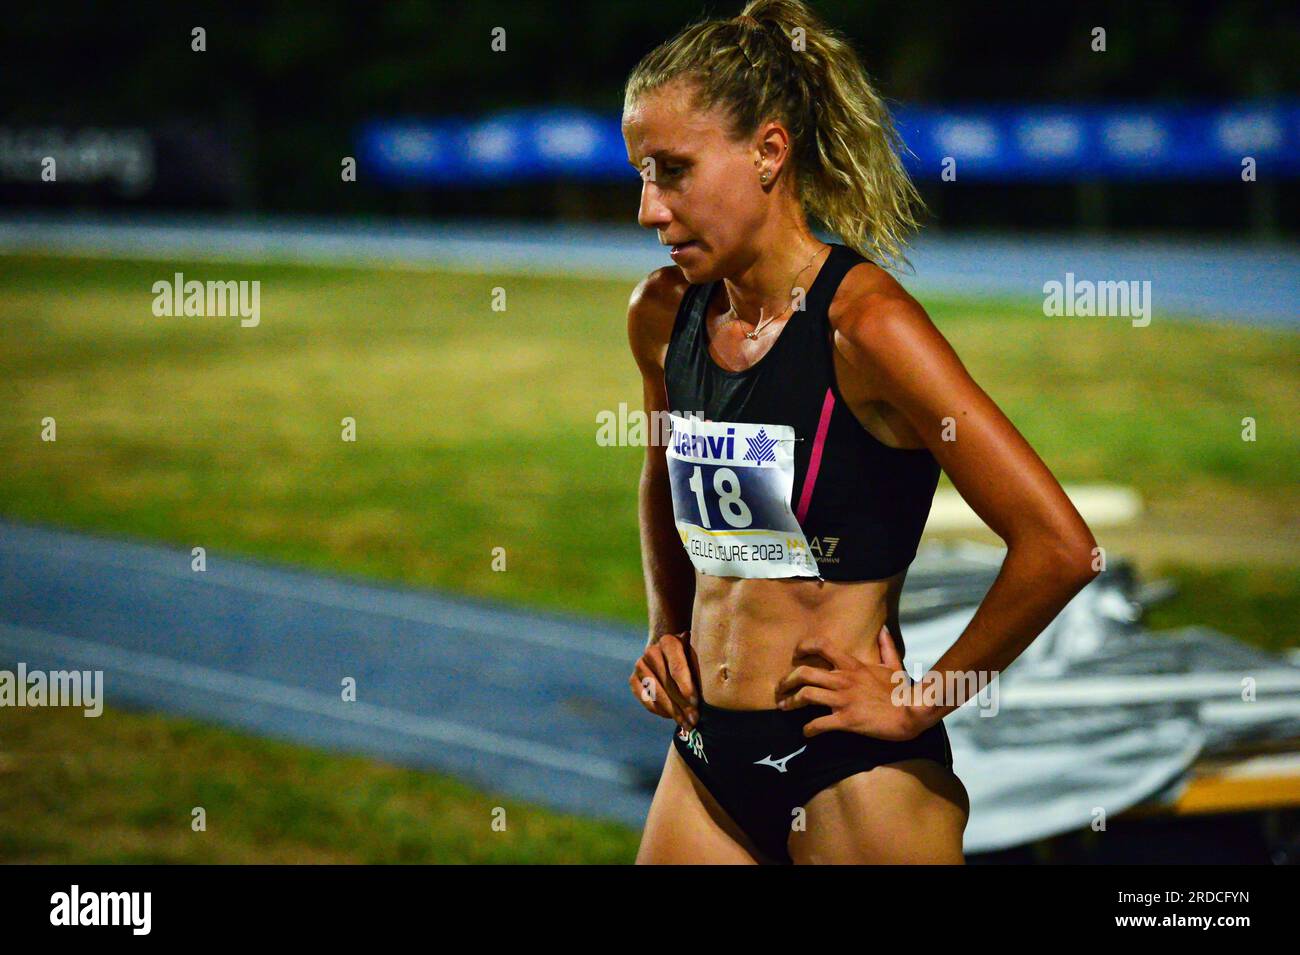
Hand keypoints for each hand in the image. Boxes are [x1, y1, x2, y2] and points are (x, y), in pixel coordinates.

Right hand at [629, 630, 698, 728]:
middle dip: (682, 704)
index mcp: (669, 642)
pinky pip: (646, 700)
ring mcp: (640, 665)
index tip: (696, 704)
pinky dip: (660, 711)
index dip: (686, 687)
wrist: (668, 652)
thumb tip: (712, 690)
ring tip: (686, 723)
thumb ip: (701, 667)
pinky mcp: (633, 679)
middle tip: (694, 719)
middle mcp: (651, 651)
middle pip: (667, 683)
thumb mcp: (697, 656)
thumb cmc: (690, 656)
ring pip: (656, 693)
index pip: (677, 668)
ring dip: (673, 711)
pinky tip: (672, 717)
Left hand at [776, 624, 930, 740]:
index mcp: (852, 665)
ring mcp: (843, 700)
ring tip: (784, 707)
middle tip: (780, 688)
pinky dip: (808, 729)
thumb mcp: (892, 665)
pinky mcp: (846, 720)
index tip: (796, 655)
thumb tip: (884, 629)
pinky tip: (806, 732)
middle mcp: (843, 679)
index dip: (803, 648)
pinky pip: (819, 724)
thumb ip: (886, 646)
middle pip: (804, 673)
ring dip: (791, 702)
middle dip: (786, 680)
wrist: (911, 713)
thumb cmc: (901, 691)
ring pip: (806, 696)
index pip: (821, 646)